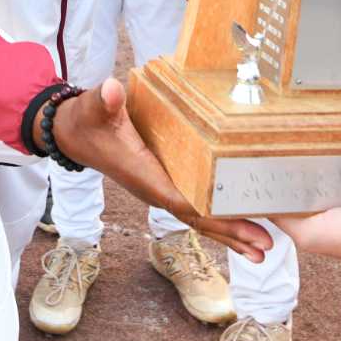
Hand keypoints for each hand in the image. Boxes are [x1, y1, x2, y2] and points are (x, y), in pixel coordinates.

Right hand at [49, 80, 271, 261]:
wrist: (75, 134)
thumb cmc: (89, 121)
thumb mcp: (96, 107)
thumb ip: (105, 100)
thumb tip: (111, 91)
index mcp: (145, 176)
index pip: (183, 201)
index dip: (212, 216)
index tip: (239, 225)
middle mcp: (156, 190)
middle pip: (199, 220)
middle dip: (231, 233)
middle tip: (264, 247)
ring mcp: (162, 191)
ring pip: (201, 220)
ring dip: (231, 234)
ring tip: (262, 249)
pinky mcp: (166, 186)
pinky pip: (197, 209)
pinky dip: (220, 222)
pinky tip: (242, 230)